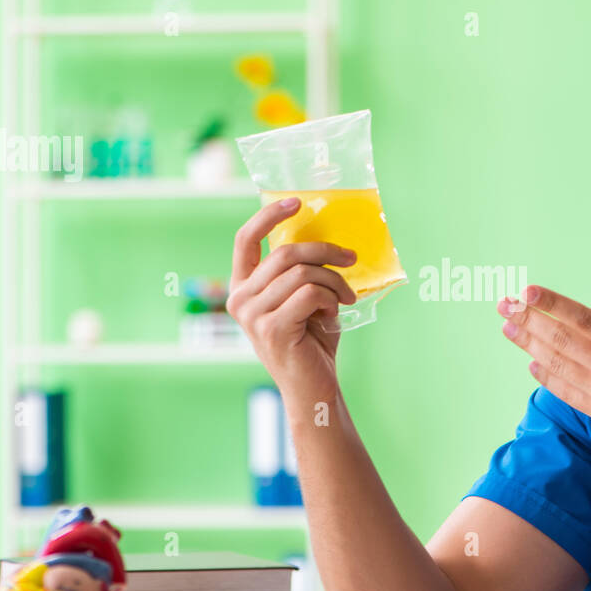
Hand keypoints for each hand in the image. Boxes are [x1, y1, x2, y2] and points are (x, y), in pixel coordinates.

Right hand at [226, 197, 357, 394]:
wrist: (314, 388)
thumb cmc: (312, 341)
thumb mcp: (305, 299)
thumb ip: (303, 272)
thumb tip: (327, 238)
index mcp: (243, 287)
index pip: (245, 239)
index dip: (269, 216)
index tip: (296, 202)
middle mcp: (240, 299)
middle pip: (285, 253)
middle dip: (325, 251)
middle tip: (351, 258)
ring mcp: (252, 315)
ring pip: (301, 273)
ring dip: (334, 280)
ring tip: (346, 296)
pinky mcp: (271, 329)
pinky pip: (309, 293)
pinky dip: (330, 298)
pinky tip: (335, 312)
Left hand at [496, 256, 590, 471]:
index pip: (584, 319)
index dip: (553, 304)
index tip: (528, 291)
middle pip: (561, 340)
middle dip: (529, 319)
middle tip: (504, 304)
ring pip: (559, 365)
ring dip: (530, 345)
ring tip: (508, 328)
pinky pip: (568, 393)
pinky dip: (548, 379)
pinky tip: (532, 364)